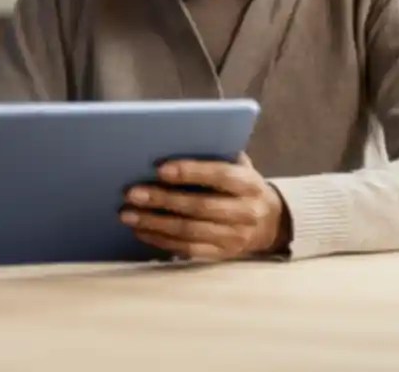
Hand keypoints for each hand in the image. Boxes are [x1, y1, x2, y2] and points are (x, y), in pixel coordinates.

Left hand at [119, 154, 288, 260]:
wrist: (271, 224)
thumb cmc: (242, 187)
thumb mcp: (239, 167)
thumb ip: (215, 156)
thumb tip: (172, 144)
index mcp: (250, 185)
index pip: (220, 176)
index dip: (190, 172)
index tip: (160, 169)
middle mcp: (245, 212)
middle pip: (200, 207)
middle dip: (163, 200)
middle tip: (132, 194)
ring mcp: (234, 237)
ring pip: (190, 231)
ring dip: (155, 223)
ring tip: (128, 215)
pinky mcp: (221, 255)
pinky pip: (188, 250)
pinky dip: (161, 241)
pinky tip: (141, 231)